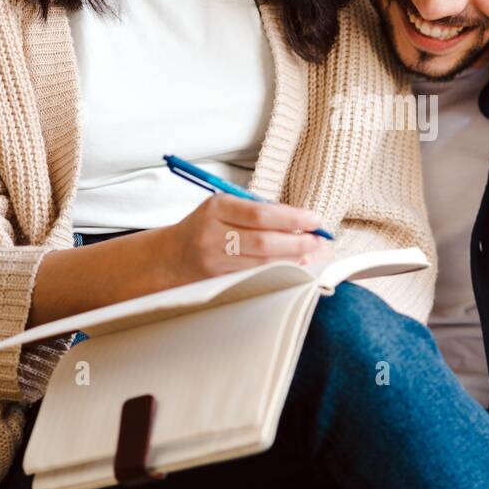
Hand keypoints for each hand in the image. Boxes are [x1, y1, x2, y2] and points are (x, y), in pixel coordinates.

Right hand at [159, 193, 332, 283]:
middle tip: (319, 240)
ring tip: (313, 254)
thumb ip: (257, 210)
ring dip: (293, 260)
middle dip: (298, 242)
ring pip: (263, 264)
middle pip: (264, 242)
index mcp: (217, 208)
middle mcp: (213, 235)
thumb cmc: (204, 226)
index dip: (292, 218)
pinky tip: (294, 268)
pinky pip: (255, 277)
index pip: (261, 214)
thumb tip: (300, 220)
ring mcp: (215, 261)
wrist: (168, 256)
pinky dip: (279, 272)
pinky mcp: (218, 281)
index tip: (315, 220)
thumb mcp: (224, 207)